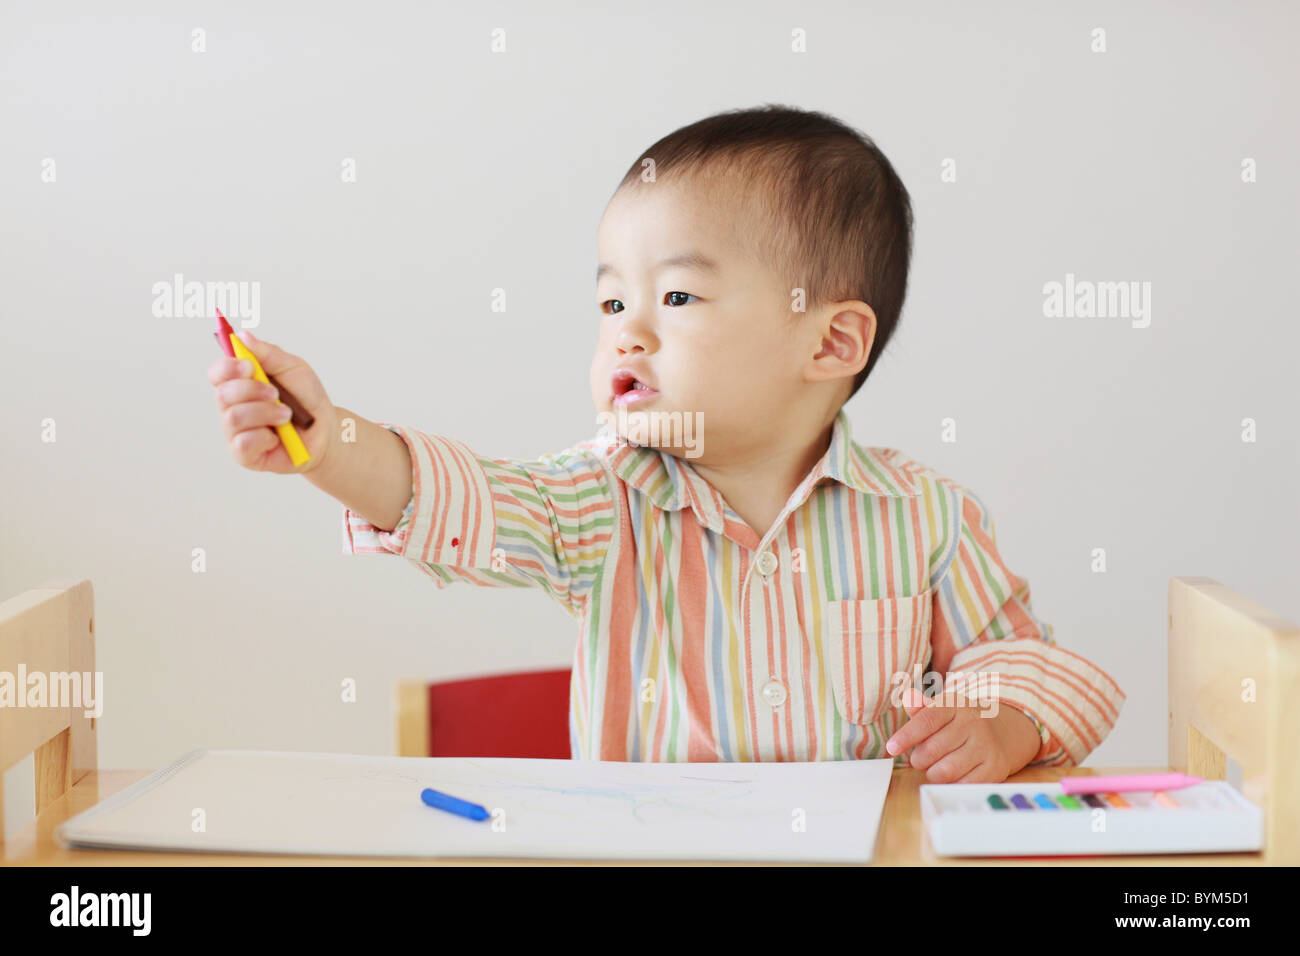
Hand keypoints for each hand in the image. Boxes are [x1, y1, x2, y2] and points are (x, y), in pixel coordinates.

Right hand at [208, 329, 336, 474]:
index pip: (218, 373)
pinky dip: (264, 437)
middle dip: (252, 391)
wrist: (327, 431)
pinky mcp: (245, 454)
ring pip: (234, 418)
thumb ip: (268, 353)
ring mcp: (237, 432)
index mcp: (241, 384)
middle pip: (223, 395)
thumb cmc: (308, 400)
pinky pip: (243, 443)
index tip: (250, 366)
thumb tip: (241, 337)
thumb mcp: (294, 369)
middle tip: (277, 393)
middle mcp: (234, 407)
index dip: (228, 368)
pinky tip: (276, 437)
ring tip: (286, 415)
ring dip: (265, 413)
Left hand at [884, 687, 1040, 782]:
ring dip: (932, 773)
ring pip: (945, 770)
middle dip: (918, 759)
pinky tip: (951, 776)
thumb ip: (921, 708)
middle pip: (932, 749)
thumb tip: (908, 697)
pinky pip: (962, 784)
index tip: (891, 748)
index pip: (927, 720)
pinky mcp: (995, 767)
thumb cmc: (960, 722)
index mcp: (956, 705)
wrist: (1002, 732)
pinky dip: (951, 784)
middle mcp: (973, 723)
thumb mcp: (942, 709)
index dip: (906, 736)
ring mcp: (986, 745)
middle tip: (920, 758)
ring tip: (934, 766)